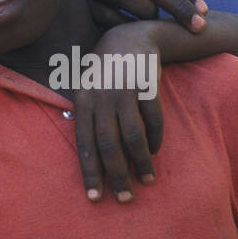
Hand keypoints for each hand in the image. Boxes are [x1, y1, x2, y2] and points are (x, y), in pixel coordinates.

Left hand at [74, 21, 162, 202]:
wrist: (130, 40)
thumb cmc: (107, 74)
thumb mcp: (90, 92)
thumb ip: (88, 121)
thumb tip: (90, 160)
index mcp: (83, 101)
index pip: (84, 144)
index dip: (90, 172)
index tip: (95, 198)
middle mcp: (101, 97)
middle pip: (108, 144)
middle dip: (116, 174)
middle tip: (125, 197)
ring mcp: (124, 90)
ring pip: (132, 136)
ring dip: (139, 162)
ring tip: (146, 180)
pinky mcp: (146, 86)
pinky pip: (152, 120)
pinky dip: (154, 140)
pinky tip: (153, 152)